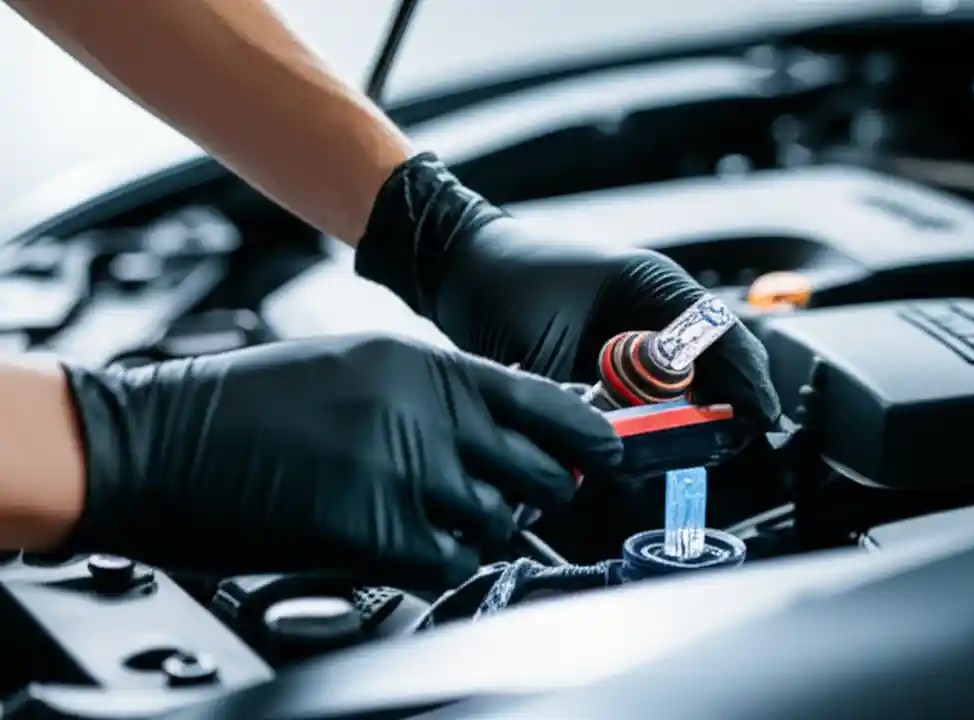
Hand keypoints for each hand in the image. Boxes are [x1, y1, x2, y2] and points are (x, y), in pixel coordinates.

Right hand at [60, 335, 621, 585]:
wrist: (157, 438)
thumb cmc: (247, 405)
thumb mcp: (355, 369)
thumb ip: (433, 396)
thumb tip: (497, 432)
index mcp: (425, 367)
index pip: (545, 402)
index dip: (586, 436)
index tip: (607, 455)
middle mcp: (427, 415)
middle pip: (539, 470)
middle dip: (541, 493)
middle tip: (525, 501)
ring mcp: (405, 473)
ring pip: (499, 524)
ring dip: (484, 533)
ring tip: (443, 525)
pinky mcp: (376, 532)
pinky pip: (452, 565)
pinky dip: (446, 568)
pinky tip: (419, 556)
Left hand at [354, 153, 781, 428]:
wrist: (456, 261)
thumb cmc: (496, 281)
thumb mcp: (542, 350)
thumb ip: (582, 403)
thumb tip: (613, 452)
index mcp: (653, 284)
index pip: (724, 334)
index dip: (749, 382)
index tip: (763, 421)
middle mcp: (657, 303)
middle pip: (717, 363)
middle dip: (722, 407)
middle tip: (719, 449)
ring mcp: (639, 324)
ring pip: (688, 380)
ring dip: (686, 415)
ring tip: (679, 448)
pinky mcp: (617, 346)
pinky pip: (652, 387)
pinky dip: (653, 412)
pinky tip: (641, 436)